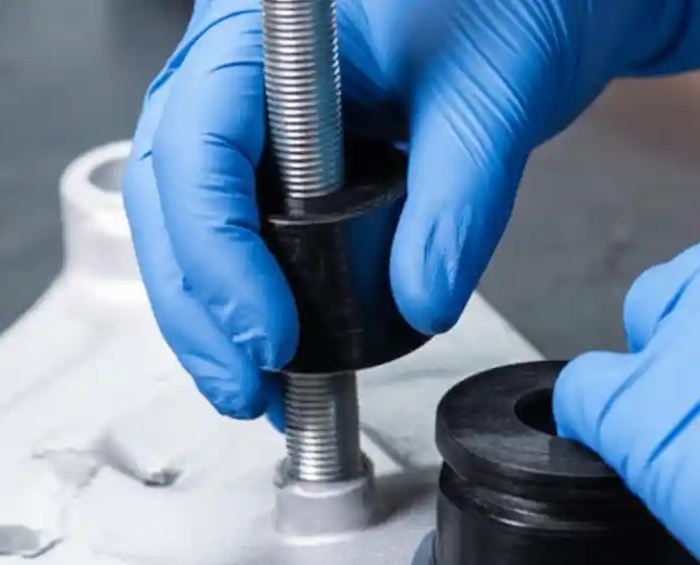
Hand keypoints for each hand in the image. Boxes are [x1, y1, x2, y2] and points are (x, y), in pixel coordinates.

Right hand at [123, 0, 699, 417]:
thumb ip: (456, 201)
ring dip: (206, 314)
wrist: (531, 1)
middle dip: (198, 304)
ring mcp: (242, 112)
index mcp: (265, 29)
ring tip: (252, 389)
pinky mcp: (269, 155)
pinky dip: (237, 296)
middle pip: (168, 193)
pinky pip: (226, 226)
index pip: (198, 143)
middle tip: (245, 385)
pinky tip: (267, 354)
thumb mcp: (489, 98)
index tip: (267, 335)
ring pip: (182, 219)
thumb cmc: (507, 4)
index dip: (217, 252)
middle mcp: (232, 67)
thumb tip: (421, 300)